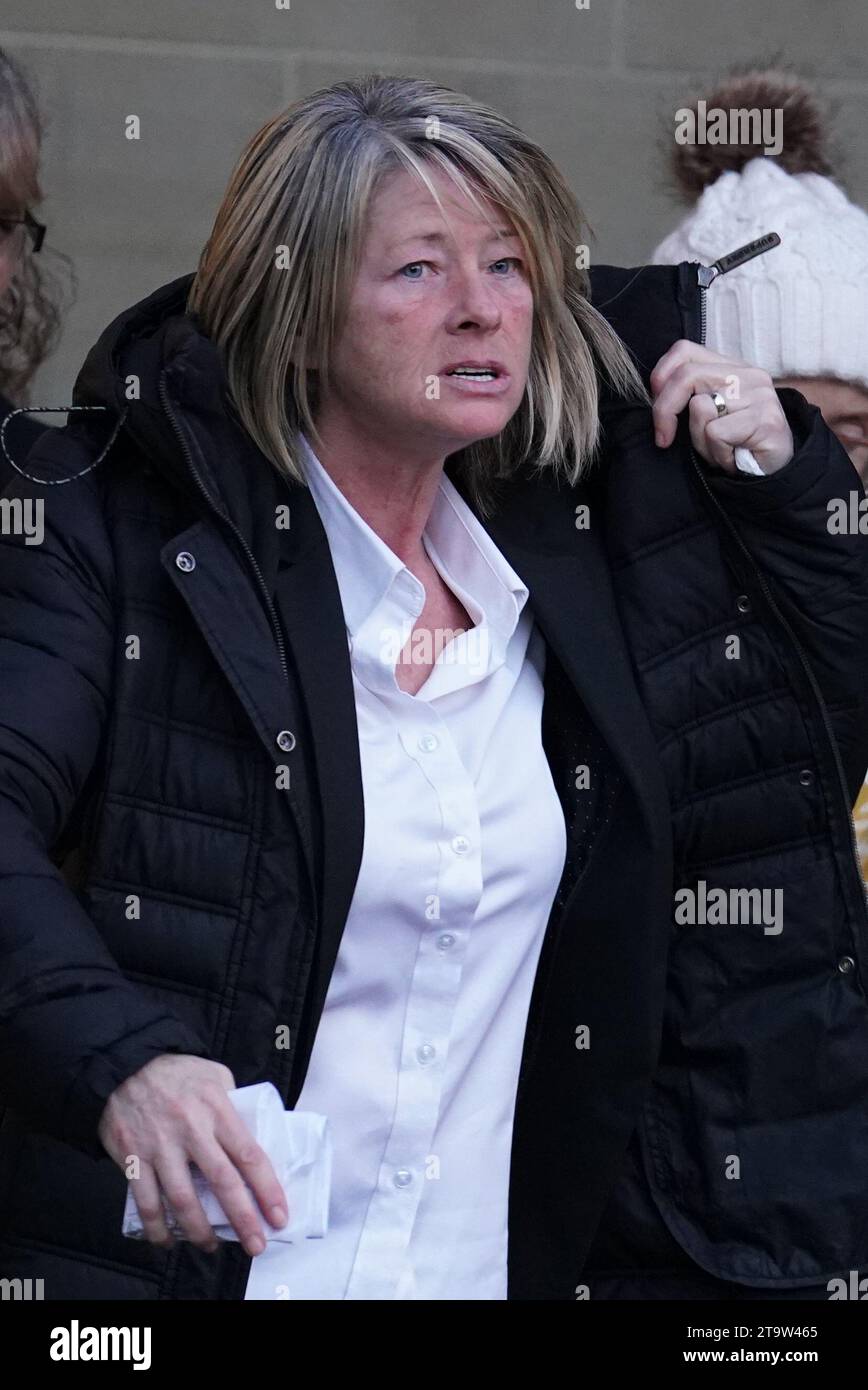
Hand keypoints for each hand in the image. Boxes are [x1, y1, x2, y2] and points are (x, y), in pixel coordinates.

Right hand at [98, 1054, 287, 1256]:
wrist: (124, 1064)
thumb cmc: (176, 1072)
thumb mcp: (215, 1076)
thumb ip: (234, 1105)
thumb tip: (254, 1136)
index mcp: (217, 1109)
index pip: (249, 1154)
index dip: (267, 1189)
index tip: (279, 1216)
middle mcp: (190, 1129)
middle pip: (222, 1181)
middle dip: (242, 1218)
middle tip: (256, 1244)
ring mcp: (159, 1146)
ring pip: (183, 1199)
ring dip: (200, 1230)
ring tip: (211, 1246)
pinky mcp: (132, 1158)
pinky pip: (146, 1202)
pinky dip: (158, 1228)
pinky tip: (167, 1242)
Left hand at [650, 340, 793, 475]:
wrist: (773, 474)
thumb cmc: (735, 446)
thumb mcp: (707, 415)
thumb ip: (689, 396)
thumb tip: (655, 393)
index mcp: (731, 367)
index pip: (684, 351)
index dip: (661, 375)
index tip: (655, 403)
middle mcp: (747, 374)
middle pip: (686, 376)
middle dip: (665, 410)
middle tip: (664, 438)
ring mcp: (760, 394)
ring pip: (700, 408)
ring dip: (699, 441)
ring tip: (719, 450)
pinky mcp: (765, 419)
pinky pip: (716, 433)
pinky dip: (717, 454)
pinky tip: (732, 459)